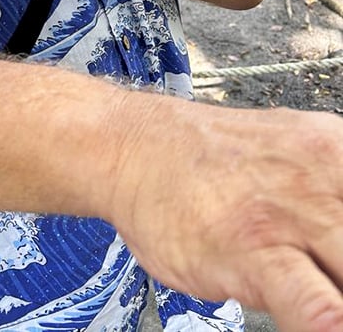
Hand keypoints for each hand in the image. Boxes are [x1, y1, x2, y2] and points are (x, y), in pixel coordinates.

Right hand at [108, 92, 342, 331]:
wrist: (137, 147)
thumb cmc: (214, 161)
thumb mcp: (296, 156)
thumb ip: (335, 197)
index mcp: (342, 151)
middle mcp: (327, 176)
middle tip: (341, 276)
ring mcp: (291, 214)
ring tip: (329, 299)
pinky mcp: (253, 252)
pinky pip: (318, 310)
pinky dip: (326, 324)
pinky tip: (320, 322)